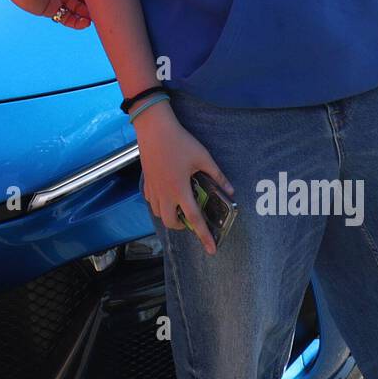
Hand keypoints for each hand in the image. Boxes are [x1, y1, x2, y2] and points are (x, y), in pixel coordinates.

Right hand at [132, 103, 232, 253]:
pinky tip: (167, 194)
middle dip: (183, 226)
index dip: (204, 236)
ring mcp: (153, 189)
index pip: (195, 219)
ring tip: (180, 206)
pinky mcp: (147, 182)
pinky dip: (160, 204)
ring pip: (159, 214)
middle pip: (172, 223)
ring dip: (170, 215)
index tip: (211, 250)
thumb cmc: (179, 141)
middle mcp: (165, 194)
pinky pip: (152, 202)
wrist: (154, 128)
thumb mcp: (203, 157)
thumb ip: (217, 175)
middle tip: (192, 218)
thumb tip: (230, 190)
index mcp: (180, 190)